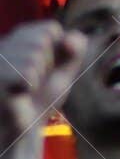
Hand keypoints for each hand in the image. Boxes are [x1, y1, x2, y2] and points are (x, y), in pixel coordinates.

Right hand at [0, 21, 85, 142]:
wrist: (23, 130)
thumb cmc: (42, 98)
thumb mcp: (65, 69)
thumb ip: (75, 48)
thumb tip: (67, 38)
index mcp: (19, 37)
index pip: (50, 28)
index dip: (57, 52)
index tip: (47, 69)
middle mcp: (3, 44)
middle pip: (42, 39)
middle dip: (48, 64)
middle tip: (35, 83)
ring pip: (34, 55)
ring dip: (38, 78)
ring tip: (25, 90)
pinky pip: (25, 73)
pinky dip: (29, 86)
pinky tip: (19, 94)